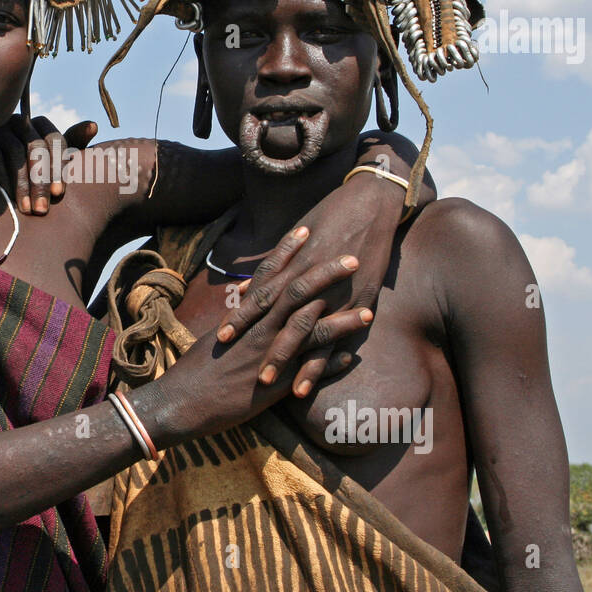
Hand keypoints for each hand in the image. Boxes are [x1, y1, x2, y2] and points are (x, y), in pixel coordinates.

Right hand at [0, 115, 97, 214]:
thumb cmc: (37, 166)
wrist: (1, 173)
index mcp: (41, 123)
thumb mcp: (56, 157)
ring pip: (15, 155)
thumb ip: (75, 142)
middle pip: (35, 148)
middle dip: (41, 181)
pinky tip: (9, 200)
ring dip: (23, 185)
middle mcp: (20, 121)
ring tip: (28, 210)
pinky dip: (4, 180)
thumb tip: (93, 125)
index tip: (59, 195)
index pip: (54, 140)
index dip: (58, 167)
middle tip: (43, 209)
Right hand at [141, 251, 372, 443]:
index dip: (288, 252)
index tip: (306, 230)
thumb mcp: (218, 336)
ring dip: (342, 321)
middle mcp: (260, 330)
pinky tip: (352, 358)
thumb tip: (249, 304)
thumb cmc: (195, 370)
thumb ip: (240, 321)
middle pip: (298, 294)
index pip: (270, 275)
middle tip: (352, 257)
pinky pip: (309, 372)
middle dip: (326, 275)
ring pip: (311, 332)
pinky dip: (331, 364)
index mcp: (246, 316)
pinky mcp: (274, 386)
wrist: (181, 402)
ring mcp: (269, 356)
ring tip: (369, 311)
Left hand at [213, 173, 400, 396]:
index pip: (260, 296)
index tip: (221, 336)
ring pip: (301, 333)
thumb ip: (270, 269)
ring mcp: (333, 294)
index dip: (240, 316)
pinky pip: (332, 341)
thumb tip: (243, 289)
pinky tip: (302, 387)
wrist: (370, 204)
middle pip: (274, 316)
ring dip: (282, 358)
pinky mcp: (355, 304)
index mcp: (293, 267)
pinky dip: (317, 365)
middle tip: (231, 362)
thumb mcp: (296, 239)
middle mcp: (308, 282)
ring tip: (265, 381)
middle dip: (253, 340)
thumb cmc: (330, 218)